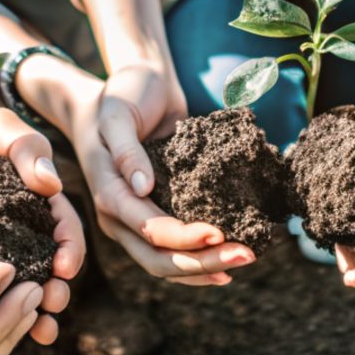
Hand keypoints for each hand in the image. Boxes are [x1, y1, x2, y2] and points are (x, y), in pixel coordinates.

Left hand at [0, 104, 84, 343]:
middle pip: (42, 267)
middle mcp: (0, 236)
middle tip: (51, 300)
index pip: (57, 225)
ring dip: (30, 314)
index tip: (63, 266)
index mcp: (17, 201)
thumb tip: (51, 182)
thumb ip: (15, 139)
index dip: (68, 246)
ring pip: (10, 296)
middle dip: (55, 288)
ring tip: (37, 328)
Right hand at [71, 62, 254, 286]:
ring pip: (167, 261)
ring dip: (206, 267)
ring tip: (245, 258)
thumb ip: (127, 150)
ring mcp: (138, 219)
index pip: (148, 228)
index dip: (183, 237)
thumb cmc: (120, 97)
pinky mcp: (157, 213)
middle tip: (246, 254)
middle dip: (202, 262)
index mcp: (109, 193)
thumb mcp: (117, 114)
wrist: (129, 87)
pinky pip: (175, 248)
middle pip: (158, 258)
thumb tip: (142, 187)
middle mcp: (120, 216)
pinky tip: (227, 264)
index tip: (218, 233)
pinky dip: (200, 259)